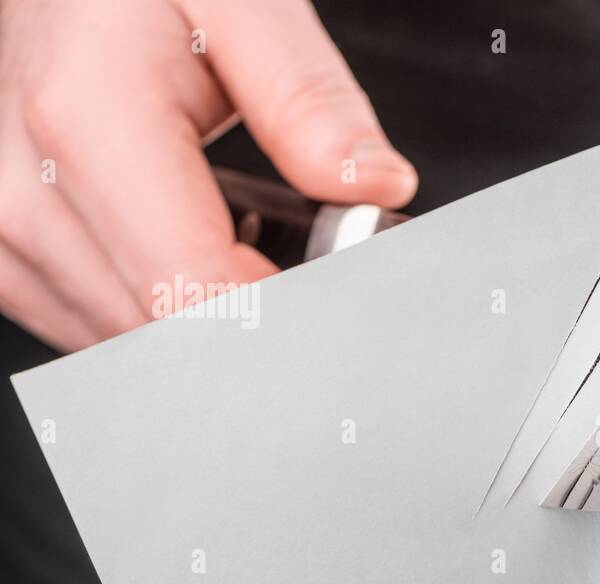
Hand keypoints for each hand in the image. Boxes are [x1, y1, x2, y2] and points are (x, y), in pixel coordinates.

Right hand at [0, 0, 416, 350]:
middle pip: (167, 333)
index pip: (194, 294)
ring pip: (133, 345)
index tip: (340, 308)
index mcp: (85, 121)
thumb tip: (375, 185)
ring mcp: (5, 230)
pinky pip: (99, 330)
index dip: (282, 322)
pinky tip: (199, 259)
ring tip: (250, 246)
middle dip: (257, 318)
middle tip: (309, 265)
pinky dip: (162, 313)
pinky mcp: (7, 255)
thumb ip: (307, 100)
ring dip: (208, 320)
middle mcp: (25, 188)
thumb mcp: (243, 2)